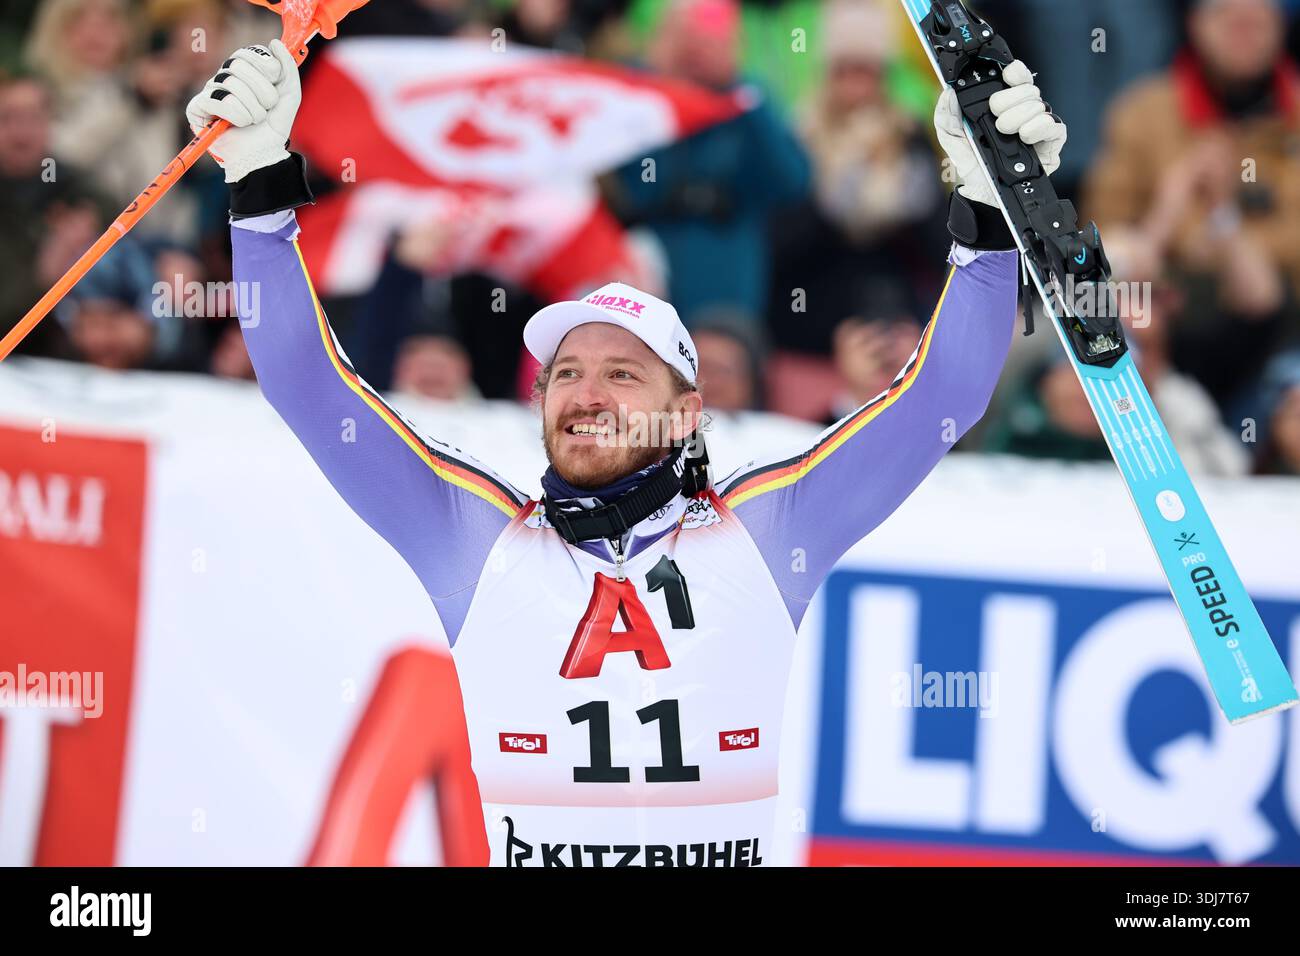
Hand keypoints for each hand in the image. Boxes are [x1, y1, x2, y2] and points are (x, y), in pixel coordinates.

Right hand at [185, 40, 299, 183]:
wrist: (263, 154)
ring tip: (252, 120)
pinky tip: (237, 124)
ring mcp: (208, 91)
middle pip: (237, 65)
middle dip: (261, 92)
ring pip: (229, 84)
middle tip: (265, 109)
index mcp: (243, 71)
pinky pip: (214, 100)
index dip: (265, 67)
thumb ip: (287, 68)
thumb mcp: (289, 95)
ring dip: (251, 109)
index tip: (274, 83)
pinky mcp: (196, 108)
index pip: (247, 52)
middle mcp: (223, 77)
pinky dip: (235, 115)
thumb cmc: (273, 126)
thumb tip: (274, 43)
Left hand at [934, 60, 1066, 206]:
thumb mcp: (954, 142)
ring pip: (1040, 104)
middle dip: (1009, 100)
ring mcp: (1039, 128)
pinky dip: (1040, 127)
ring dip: (1020, 115)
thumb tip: (947, 94)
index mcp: (1004, 107)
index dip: (1015, 72)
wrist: (986, 197)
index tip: (1006, 75)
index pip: (1018, 78)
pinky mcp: (1051, 144)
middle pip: (1029, 89)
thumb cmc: (976, 168)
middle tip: (996, 119)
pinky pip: (1055, 125)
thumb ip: (946, 118)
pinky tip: (1025, 136)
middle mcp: (1024, 114)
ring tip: (1007, 132)